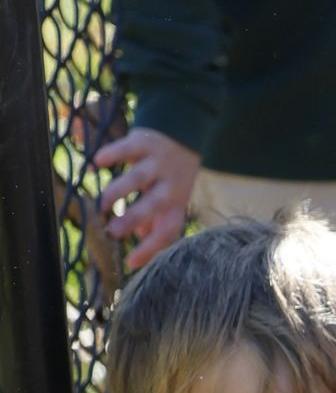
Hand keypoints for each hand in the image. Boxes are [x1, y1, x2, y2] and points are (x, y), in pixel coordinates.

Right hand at [95, 126, 201, 270]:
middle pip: (153, 205)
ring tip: (102, 206)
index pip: (166, 232)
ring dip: (117, 192)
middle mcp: (169, 185)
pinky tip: (94, 165)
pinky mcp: (145, 141)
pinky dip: (110, 156)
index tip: (129, 263)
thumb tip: (143, 238)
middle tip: (112, 233)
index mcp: (177, 204)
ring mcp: (157, 163)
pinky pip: (126, 148)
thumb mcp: (171, 198)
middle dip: (132, 220)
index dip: (150, 249)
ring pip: (137, 178)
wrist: (183, 130)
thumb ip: (157, 217)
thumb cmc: (171, 174)